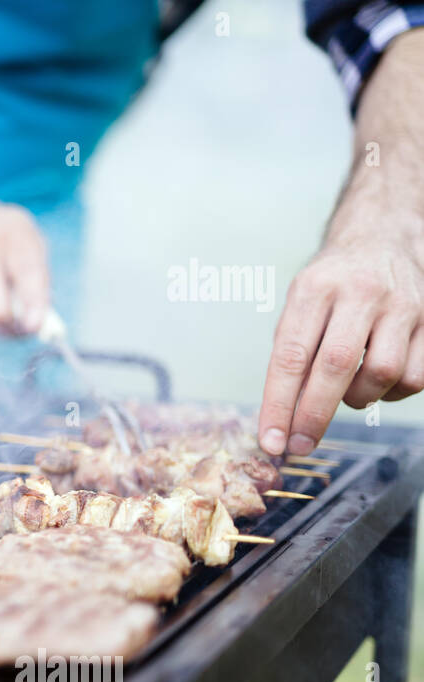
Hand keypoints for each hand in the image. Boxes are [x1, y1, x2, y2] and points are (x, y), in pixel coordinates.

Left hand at [259, 209, 423, 456]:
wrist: (385, 235)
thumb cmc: (334, 282)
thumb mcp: (300, 303)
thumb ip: (292, 353)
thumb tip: (283, 419)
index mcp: (315, 289)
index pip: (291, 356)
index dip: (278, 405)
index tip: (271, 442)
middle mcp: (360, 292)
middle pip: (335, 367)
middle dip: (313, 416)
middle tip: (299, 446)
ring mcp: (403, 304)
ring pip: (382, 375)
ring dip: (358, 400)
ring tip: (346, 392)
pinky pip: (417, 376)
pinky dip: (393, 393)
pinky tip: (379, 381)